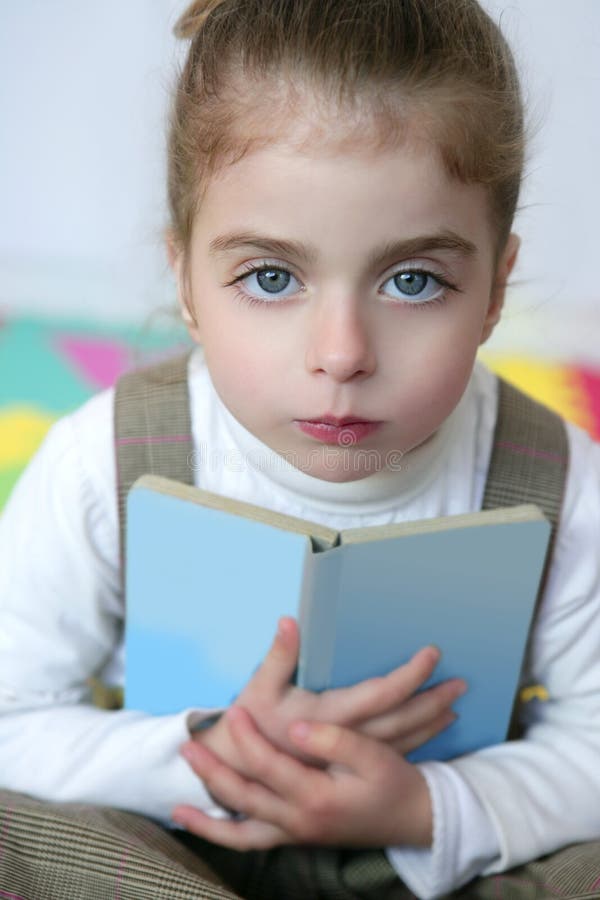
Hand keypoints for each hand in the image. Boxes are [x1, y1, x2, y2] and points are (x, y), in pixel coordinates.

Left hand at [174, 706, 431, 849]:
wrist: (413, 820)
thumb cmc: (394, 783)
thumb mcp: (374, 755)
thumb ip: (335, 739)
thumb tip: (299, 727)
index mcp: (318, 798)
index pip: (269, 767)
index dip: (248, 739)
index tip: (233, 710)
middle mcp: (299, 822)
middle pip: (244, 798)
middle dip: (213, 772)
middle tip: (188, 745)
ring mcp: (295, 834)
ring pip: (240, 831)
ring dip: (208, 815)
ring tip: (178, 801)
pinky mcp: (295, 837)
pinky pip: (249, 843)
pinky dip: (221, 834)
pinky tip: (198, 821)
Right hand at [195, 617, 465, 766]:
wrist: (239, 777)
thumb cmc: (248, 730)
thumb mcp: (256, 691)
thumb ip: (278, 655)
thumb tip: (288, 620)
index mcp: (329, 718)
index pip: (381, 695)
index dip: (410, 675)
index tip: (432, 654)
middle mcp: (346, 742)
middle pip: (402, 721)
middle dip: (433, 700)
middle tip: (461, 683)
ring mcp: (350, 760)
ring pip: (402, 742)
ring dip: (430, 723)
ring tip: (454, 707)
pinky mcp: (349, 769)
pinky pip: (393, 756)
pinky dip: (416, 742)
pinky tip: (428, 733)